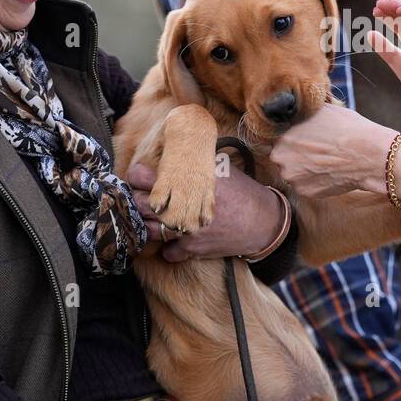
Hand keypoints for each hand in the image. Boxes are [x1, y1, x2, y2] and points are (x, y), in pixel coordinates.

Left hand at [124, 163, 283, 261]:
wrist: (263, 222)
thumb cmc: (243, 192)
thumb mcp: (220, 169)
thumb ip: (197, 164)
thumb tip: (181, 148)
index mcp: (187, 183)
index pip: (144, 178)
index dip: (137, 176)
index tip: (138, 176)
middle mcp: (182, 207)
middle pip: (141, 204)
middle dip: (138, 199)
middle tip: (142, 196)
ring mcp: (185, 231)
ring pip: (149, 230)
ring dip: (149, 224)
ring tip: (154, 218)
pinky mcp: (193, 249)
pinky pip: (168, 252)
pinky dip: (168, 248)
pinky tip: (172, 241)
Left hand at [269, 103, 400, 197]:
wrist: (367, 154)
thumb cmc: (348, 128)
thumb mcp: (322, 110)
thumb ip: (302, 115)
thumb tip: (297, 113)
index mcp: (282, 133)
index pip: (276, 138)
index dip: (291, 139)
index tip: (303, 139)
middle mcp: (280, 156)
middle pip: (282, 156)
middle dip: (295, 154)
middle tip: (317, 151)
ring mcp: (291, 176)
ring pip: (293, 172)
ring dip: (304, 169)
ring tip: (325, 161)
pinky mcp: (304, 191)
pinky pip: (304, 185)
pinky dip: (314, 181)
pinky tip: (329, 172)